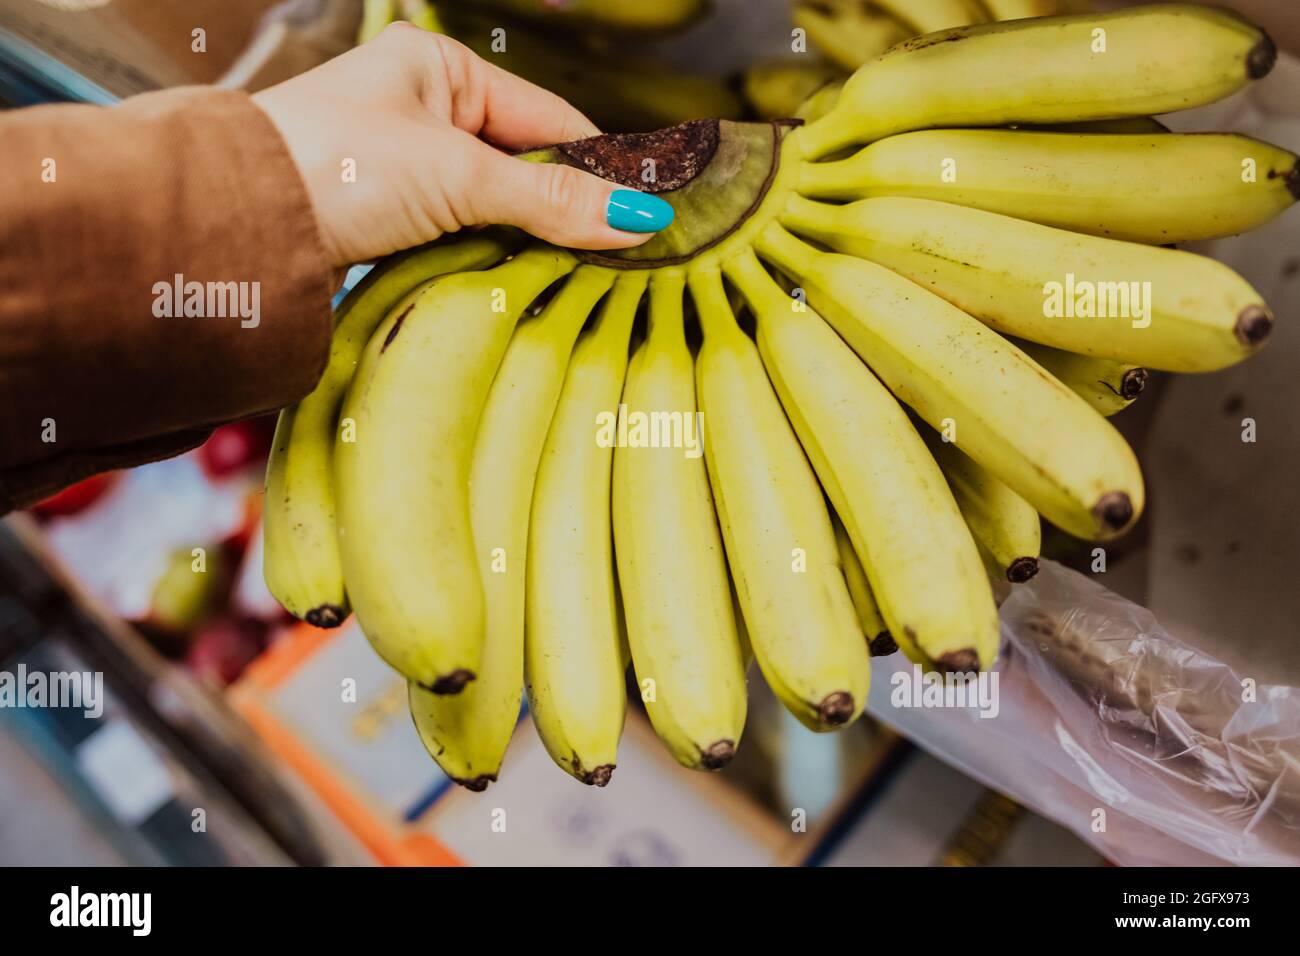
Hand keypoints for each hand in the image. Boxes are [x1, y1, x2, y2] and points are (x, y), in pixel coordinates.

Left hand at [252, 22, 673, 265]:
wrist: (233, 222)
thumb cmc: (333, 165)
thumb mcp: (457, 176)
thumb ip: (550, 201)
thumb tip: (638, 218)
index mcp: (440, 69)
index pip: (548, 120)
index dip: (598, 168)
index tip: (645, 214)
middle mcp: (424, 108)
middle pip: (524, 164)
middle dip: (565, 210)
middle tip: (620, 255)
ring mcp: (405, 163)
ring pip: (495, 204)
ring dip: (529, 239)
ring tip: (578, 274)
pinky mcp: (388, 214)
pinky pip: (460, 232)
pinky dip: (491, 256)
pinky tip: (520, 281)